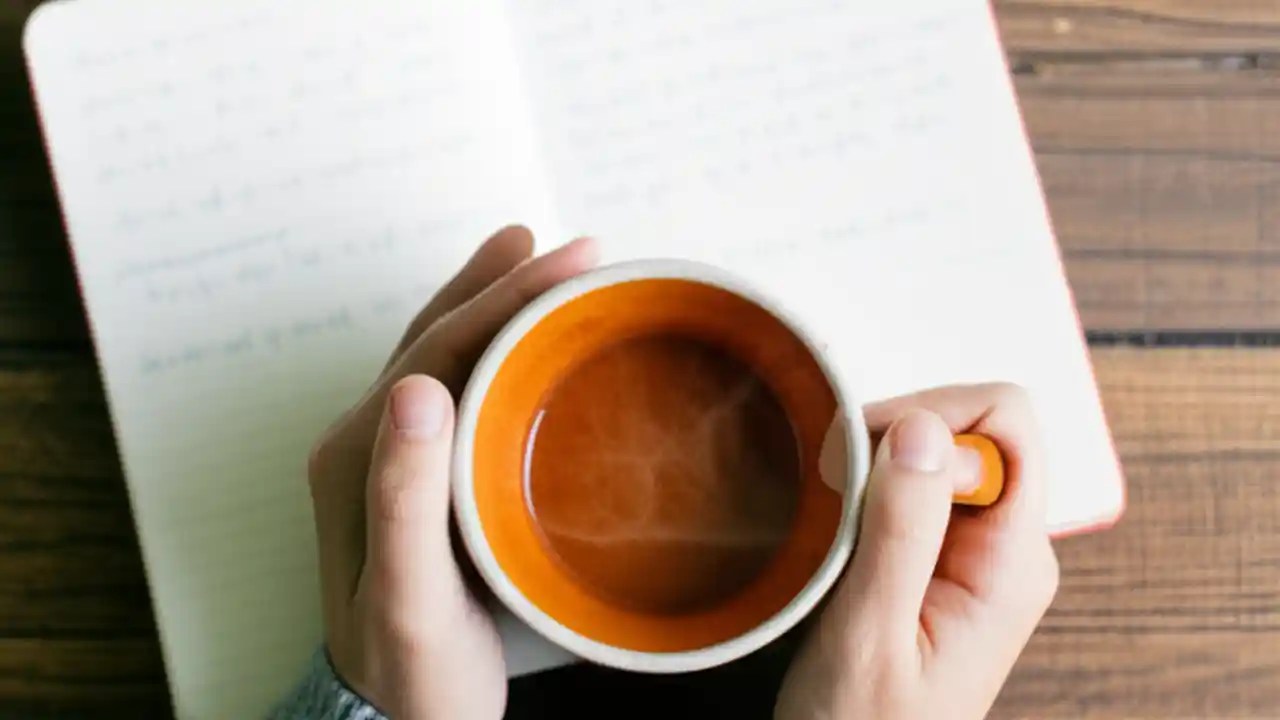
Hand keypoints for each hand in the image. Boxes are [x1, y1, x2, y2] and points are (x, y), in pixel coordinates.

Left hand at [307, 227, 598, 718]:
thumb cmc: (410, 673)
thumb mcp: (408, 597)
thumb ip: (402, 497)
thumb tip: (416, 385)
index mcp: (358, 454)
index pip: (436, 348)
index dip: (504, 295)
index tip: (574, 259)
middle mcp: (365, 442)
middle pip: (437, 335)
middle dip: (502, 282)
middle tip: (573, 245)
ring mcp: (389, 457)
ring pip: (443, 353)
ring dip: (492, 301)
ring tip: (538, 256)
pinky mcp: (419, 479)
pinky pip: (457, 389)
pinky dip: (494, 347)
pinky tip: (523, 340)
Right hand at [775, 384, 1059, 719]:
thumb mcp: (871, 631)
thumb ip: (902, 529)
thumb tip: (924, 424)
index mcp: (1014, 562)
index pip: (1005, 422)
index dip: (930, 416)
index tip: (859, 462)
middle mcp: (1010, 548)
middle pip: (973, 428)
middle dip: (897, 438)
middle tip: (835, 490)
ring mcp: (981, 554)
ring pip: (941, 454)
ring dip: (878, 467)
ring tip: (834, 521)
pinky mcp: (947, 561)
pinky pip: (920, 489)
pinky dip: (872, 490)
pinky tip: (841, 531)